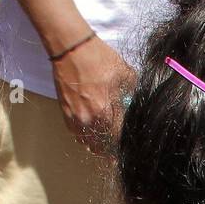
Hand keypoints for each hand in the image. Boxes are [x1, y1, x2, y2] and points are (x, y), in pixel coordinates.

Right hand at [52, 35, 134, 151]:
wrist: (71, 49)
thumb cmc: (98, 58)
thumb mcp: (124, 73)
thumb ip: (133, 92)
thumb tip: (138, 102)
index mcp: (105, 112)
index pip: (117, 139)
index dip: (123, 146)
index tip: (128, 149)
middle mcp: (89, 119)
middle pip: (102, 147)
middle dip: (110, 151)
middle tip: (116, 154)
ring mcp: (76, 118)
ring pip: (88, 144)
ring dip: (97, 146)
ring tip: (104, 147)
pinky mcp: (66, 114)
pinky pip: (77, 135)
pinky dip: (85, 137)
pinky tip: (91, 134)